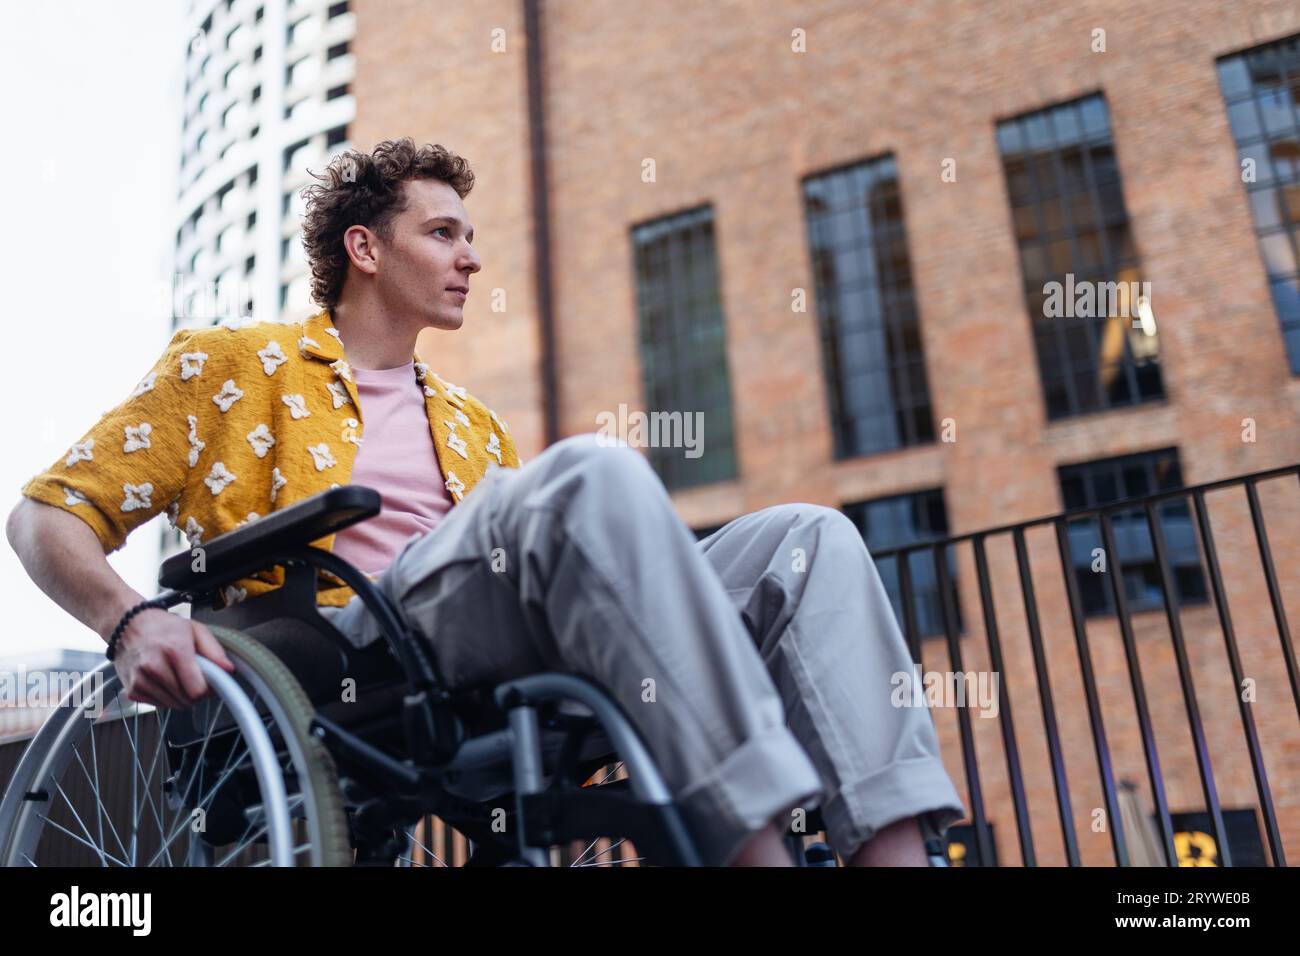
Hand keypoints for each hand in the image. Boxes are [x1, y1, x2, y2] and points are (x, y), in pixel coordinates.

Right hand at [112, 608, 236, 709]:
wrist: (129, 625)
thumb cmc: (164, 627)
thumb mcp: (195, 630)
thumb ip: (214, 651)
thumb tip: (228, 670)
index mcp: (174, 650)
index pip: (197, 690)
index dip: (208, 689)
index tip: (209, 682)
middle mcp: (154, 666)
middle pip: (187, 700)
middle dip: (196, 692)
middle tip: (194, 676)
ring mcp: (141, 680)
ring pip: (173, 705)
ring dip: (181, 696)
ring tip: (178, 675)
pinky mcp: (132, 690)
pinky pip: (159, 705)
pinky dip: (166, 697)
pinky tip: (164, 680)